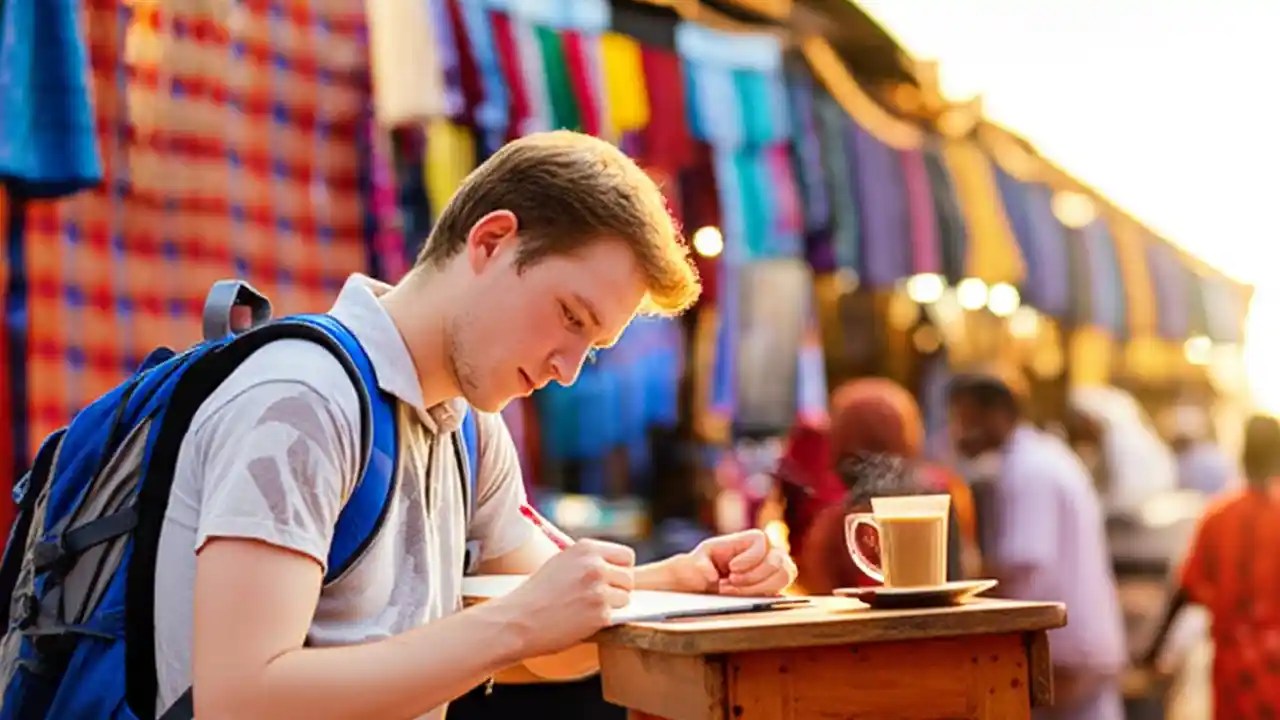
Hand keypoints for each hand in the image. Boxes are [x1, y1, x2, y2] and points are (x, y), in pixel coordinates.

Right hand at [494, 539, 634, 657]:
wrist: (517, 621)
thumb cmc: (535, 595)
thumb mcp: (560, 563)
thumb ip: (586, 561)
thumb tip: (613, 569)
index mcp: (586, 548)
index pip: (625, 555)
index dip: (620, 569)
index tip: (612, 579)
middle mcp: (595, 565)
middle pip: (629, 578)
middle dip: (618, 589)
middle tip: (597, 599)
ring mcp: (598, 590)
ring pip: (625, 598)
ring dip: (612, 606)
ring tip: (586, 610)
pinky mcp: (600, 614)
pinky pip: (616, 617)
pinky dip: (603, 622)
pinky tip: (582, 621)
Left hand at [676, 529, 796, 595]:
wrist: (700, 587)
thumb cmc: (699, 569)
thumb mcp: (693, 563)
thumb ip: (698, 566)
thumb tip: (710, 575)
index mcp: (748, 539)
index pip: (762, 541)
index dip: (750, 557)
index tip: (732, 569)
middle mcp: (766, 552)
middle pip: (778, 561)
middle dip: (754, 577)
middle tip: (729, 584)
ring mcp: (773, 570)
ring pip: (783, 577)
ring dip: (758, 589)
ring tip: (733, 591)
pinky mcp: (775, 588)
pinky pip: (781, 592)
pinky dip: (762, 598)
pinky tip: (743, 599)